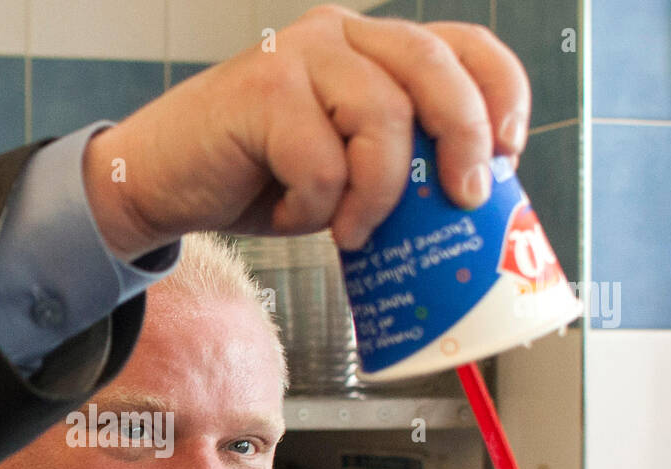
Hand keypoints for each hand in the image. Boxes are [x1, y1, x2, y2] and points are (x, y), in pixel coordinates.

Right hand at [82, 4, 530, 257]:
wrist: (163, 181)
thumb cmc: (256, 179)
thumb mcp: (343, 168)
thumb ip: (394, 161)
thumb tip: (466, 207)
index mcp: (370, 48)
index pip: (461, 45)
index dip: (500, 93)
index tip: (507, 153)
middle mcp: (340, 36)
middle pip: (434, 68)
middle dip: (463, 137)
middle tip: (462, 197)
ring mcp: (300, 57)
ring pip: (382, 119)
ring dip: (377, 194)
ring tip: (350, 229)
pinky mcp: (263, 92)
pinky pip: (323, 164)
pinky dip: (315, 210)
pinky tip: (289, 214)